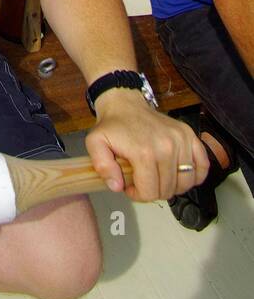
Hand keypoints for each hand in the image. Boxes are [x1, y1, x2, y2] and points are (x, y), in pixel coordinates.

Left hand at [86, 89, 208, 201]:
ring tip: (157, 177)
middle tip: (142, 180)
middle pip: (168, 190)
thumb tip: (117, 187)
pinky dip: (195, 176)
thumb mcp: (95, 143)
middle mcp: (167, 147)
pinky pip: (202, 166)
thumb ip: (102, 166)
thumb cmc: (112, 126)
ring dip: (172, 186)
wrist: (126, 103)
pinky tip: (180, 174)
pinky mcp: (190, 135)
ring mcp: (181, 140)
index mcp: (144, 152)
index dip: (138, 195)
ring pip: (185, 182)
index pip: (150, 192)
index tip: (130, 186)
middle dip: (153, 191)